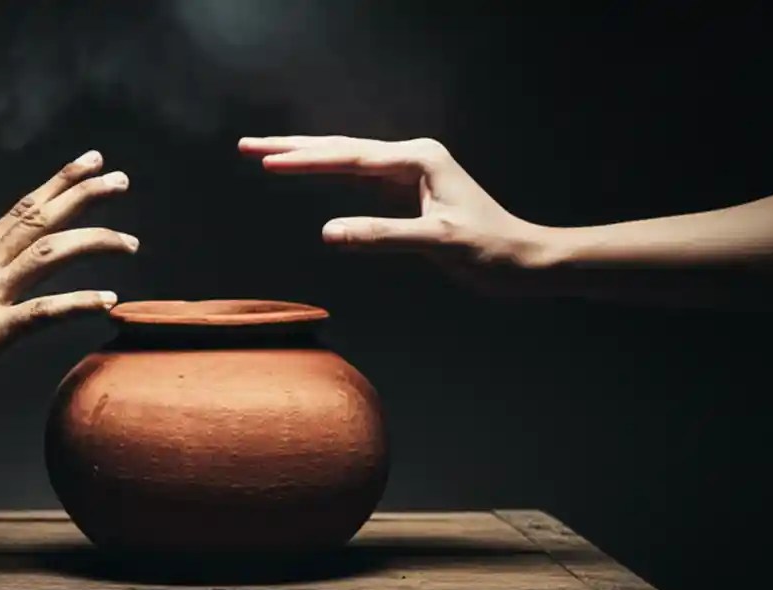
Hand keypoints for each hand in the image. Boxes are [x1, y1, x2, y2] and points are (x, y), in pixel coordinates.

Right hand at [0, 150, 137, 382]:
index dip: (60, 182)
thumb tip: (11, 267)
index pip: (24, 208)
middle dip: (84, 194)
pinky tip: (108, 299)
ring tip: (131, 242)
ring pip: (48, 254)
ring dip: (94, 241)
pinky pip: (42, 312)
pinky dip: (78, 302)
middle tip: (121, 178)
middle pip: (40, 217)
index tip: (92, 160)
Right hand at [238, 135, 554, 279]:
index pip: (350, 159)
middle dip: (292, 148)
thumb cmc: (491, 250)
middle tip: (247, 146)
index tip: (266, 162)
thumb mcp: (437, 243)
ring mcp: (409, 174)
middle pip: (341, 149)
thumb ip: (382, 236)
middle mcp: (413, 158)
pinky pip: (357, 181)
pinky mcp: (407, 194)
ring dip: (305, 159)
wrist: (526, 261)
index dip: (306, 161)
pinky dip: (327, 177)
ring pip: (345, 162)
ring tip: (264, 155)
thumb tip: (328, 232)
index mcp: (419, 160)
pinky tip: (306, 171)